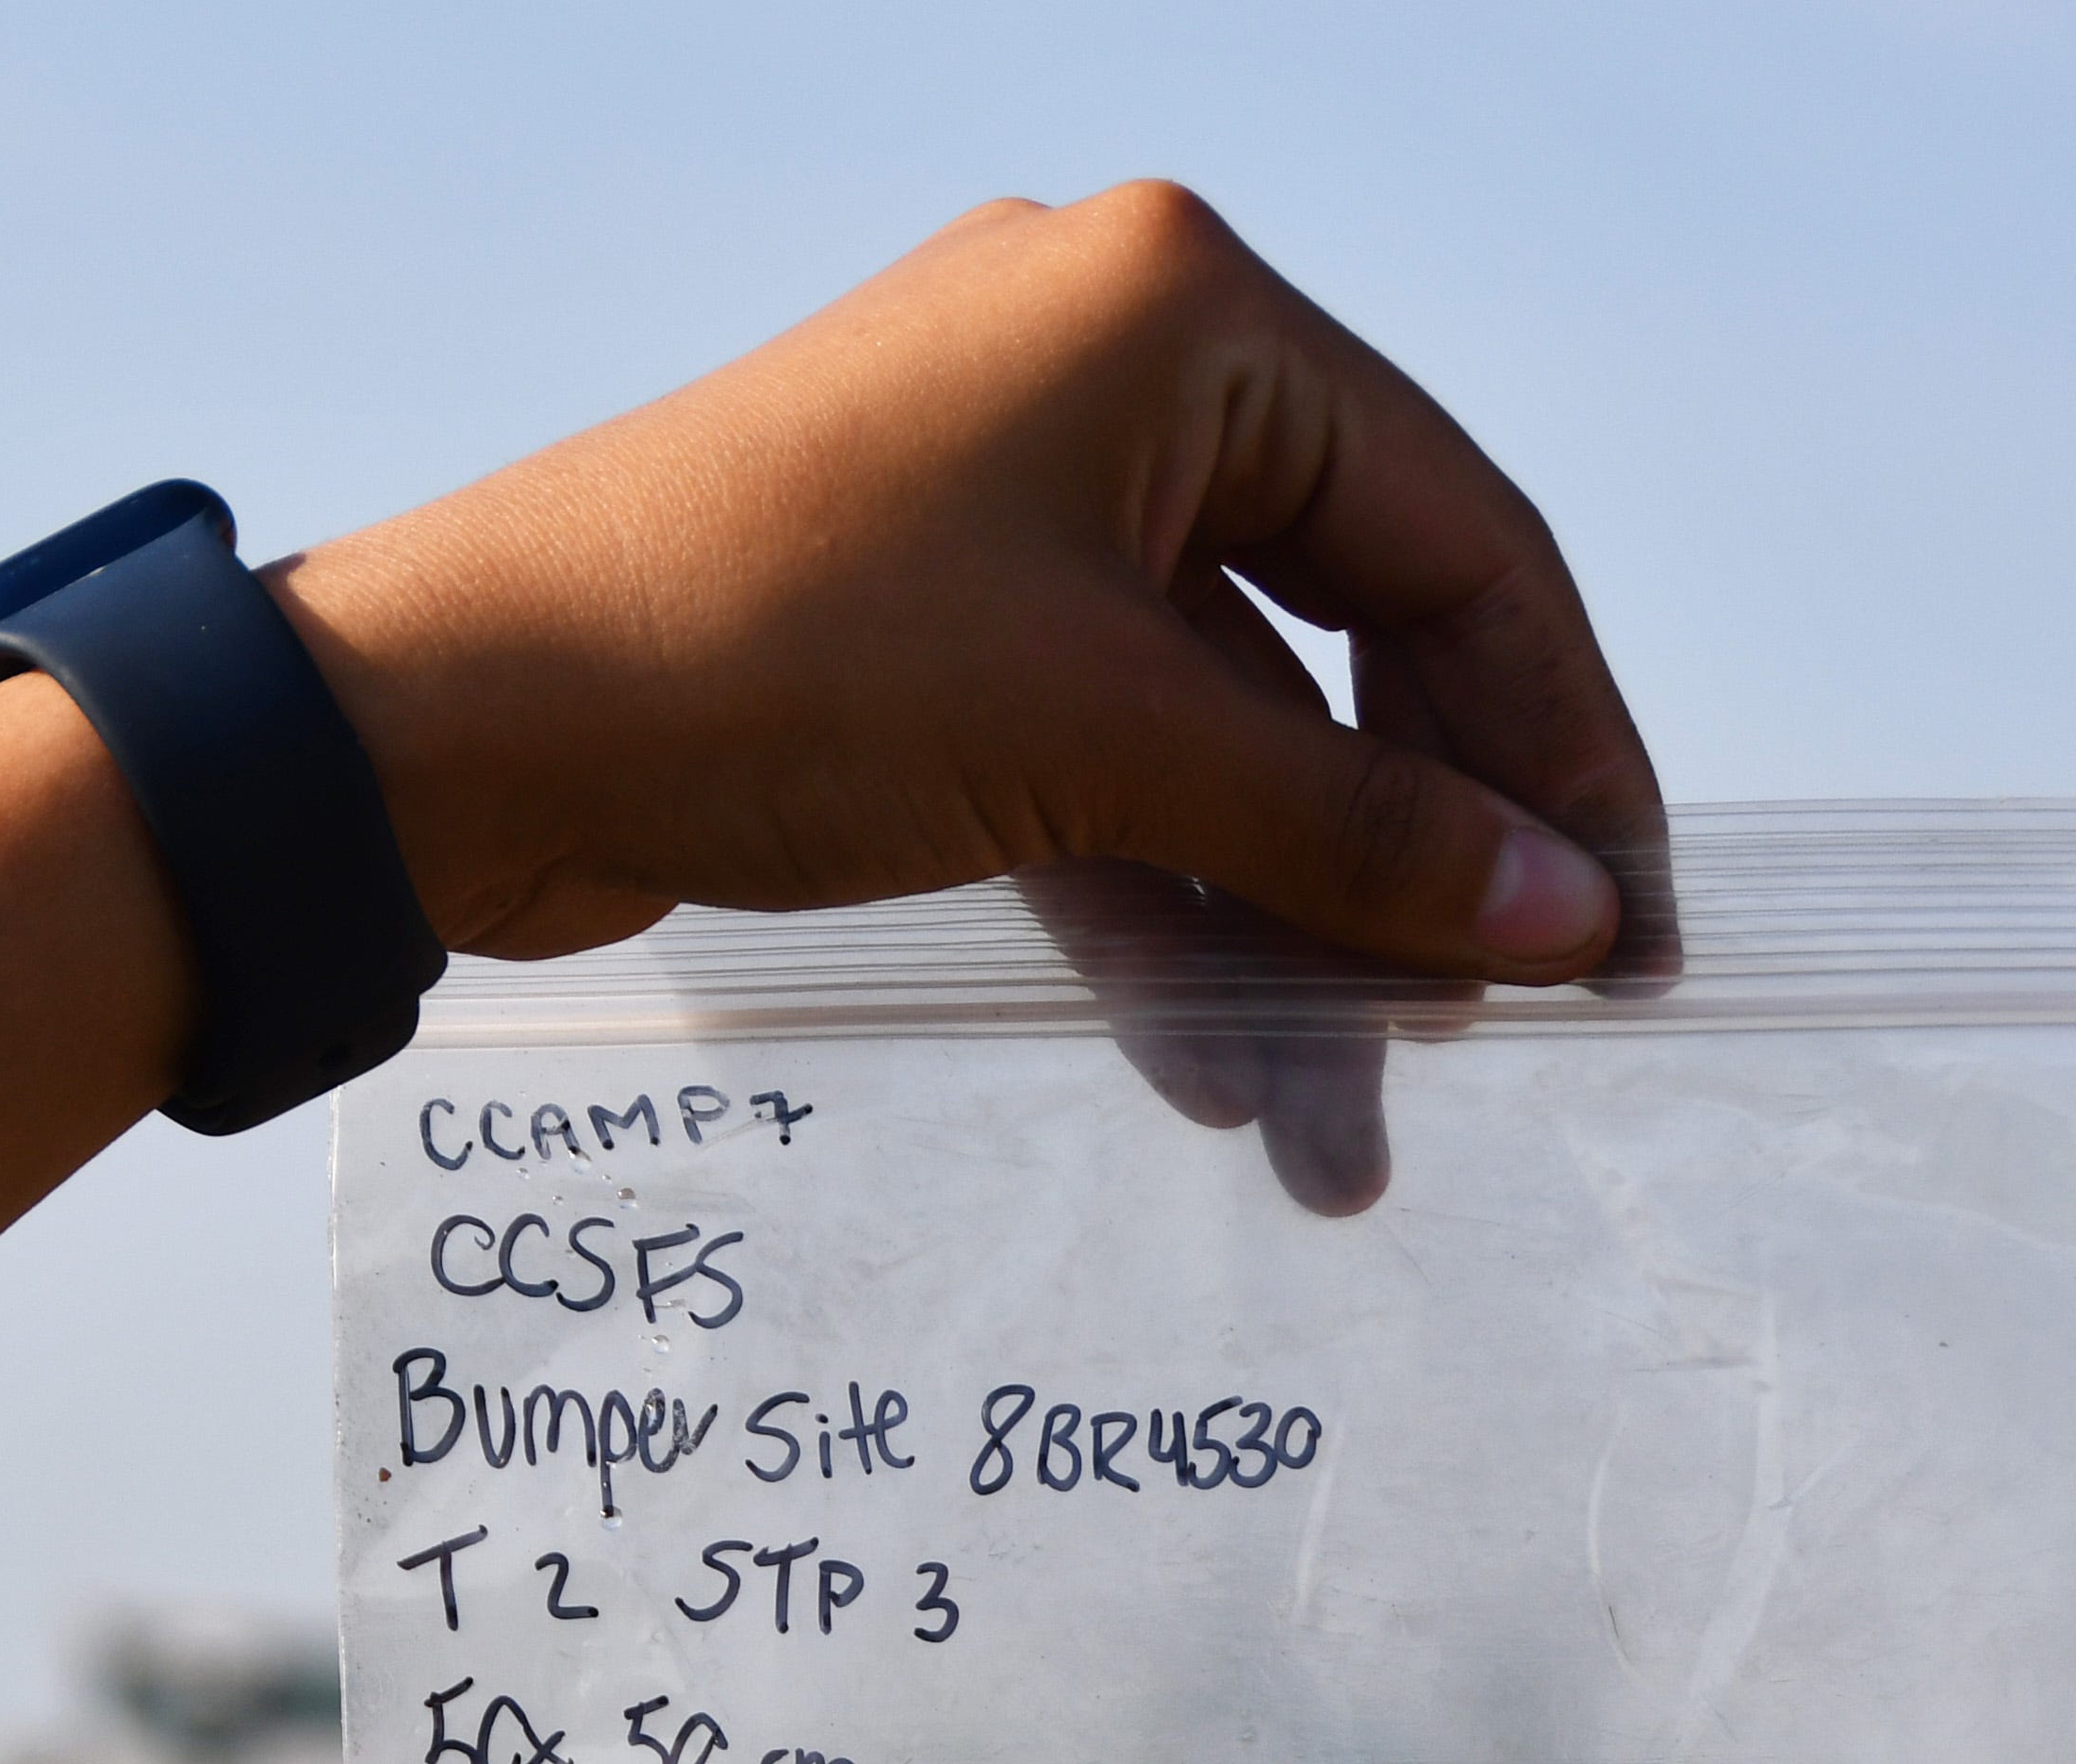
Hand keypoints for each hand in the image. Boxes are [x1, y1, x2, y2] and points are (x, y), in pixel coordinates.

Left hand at [271, 183, 1671, 1006]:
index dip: (1563, 749)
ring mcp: (1007, 501)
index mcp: (1182, 312)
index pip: (1461, 539)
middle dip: (1411, 868)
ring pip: (1222, 733)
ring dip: (1287, 930)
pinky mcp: (926, 627)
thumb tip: (1562, 918)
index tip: (1628, 935)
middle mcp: (1107, 371)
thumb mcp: (1103, 749)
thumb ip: (1356, 832)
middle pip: (1351, 640)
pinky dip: (1159, 906)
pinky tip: (1216, 1071)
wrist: (447, 728)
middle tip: (1493, 1048)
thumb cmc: (760, 661)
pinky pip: (1103, 768)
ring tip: (1340, 1140)